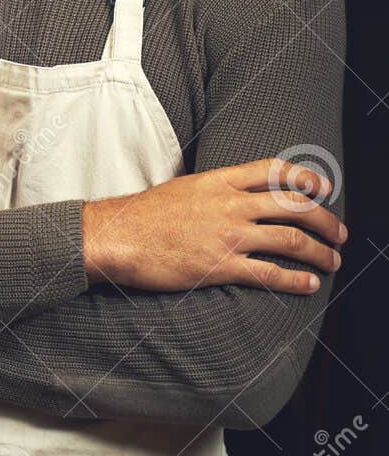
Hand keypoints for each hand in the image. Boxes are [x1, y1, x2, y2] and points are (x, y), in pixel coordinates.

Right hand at [83, 158, 346, 294]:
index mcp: (220, 181)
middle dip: (325, 220)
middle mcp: (230, 204)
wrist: (116, 236)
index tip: (324, 187)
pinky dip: (297, 280)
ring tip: (333, 261)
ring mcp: (228, 235)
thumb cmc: (143, 215)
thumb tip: (238, 196)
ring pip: (291, 240)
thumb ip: (215, 190)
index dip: (306, 177)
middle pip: (294, 206)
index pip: (275, 171)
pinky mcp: (220, 266)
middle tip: (339, 233)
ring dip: (320, 252)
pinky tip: (311, 284)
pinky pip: (270, 273)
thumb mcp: (184, 188)